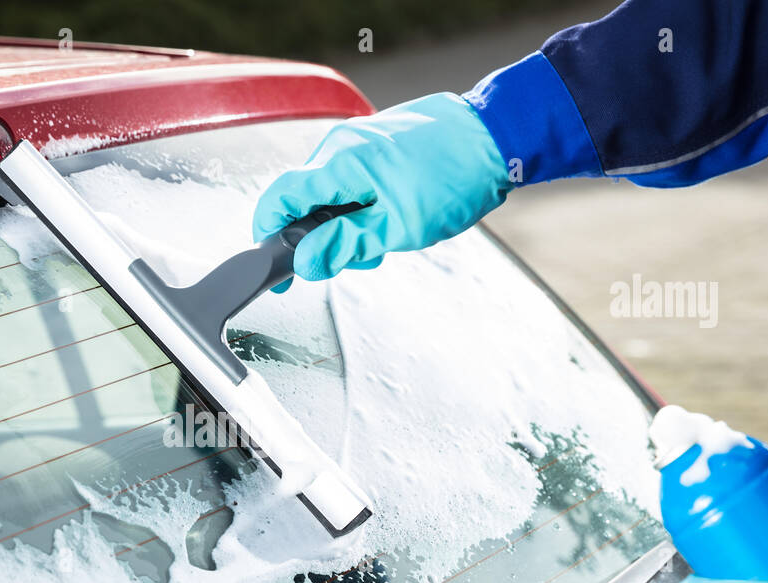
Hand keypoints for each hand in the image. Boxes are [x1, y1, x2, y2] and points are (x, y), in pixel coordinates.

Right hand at [252, 92, 512, 286]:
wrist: (499, 133)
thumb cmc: (455, 177)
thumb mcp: (398, 226)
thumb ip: (345, 245)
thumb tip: (306, 263)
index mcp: (340, 164)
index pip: (279, 198)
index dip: (269, 234)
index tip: (277, 264)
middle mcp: (342, 144)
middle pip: (304, 198)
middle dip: (319, 236)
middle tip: (355, 259)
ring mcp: (360, 137)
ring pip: (330, 190)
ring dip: (345, 222)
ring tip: (385, 237)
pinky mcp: (378, 139)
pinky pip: (352, 175)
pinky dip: (360, 202)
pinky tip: (392, 214)